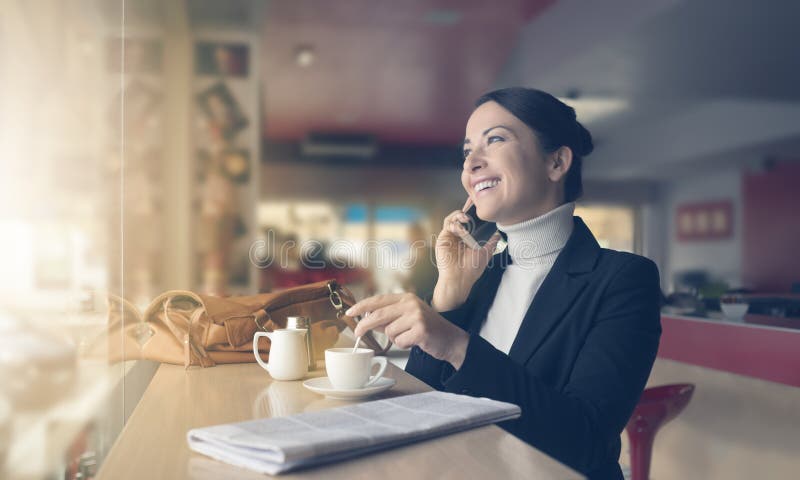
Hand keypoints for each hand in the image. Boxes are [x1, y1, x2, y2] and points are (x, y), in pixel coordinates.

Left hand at [348, 293, 469, 368]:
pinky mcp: (421, 330)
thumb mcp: (407, 319)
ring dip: (395, 339)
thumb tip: (366, 320)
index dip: (362, 306)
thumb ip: (387, 318)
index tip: (349, 312)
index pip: (379, 300)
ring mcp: (417, 316)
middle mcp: (411, 304)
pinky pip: (399, 341)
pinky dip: (404, 345)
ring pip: (389, 332)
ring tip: (409, 337)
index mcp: (407, 298)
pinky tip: (415, 342)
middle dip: (364, 326)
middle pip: (378, 315)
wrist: (451, 340)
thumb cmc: (428, 330)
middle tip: (356, 334)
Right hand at [433, 209, 500, 310]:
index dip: (474, 213)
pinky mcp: (443, 238)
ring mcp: (450, 237)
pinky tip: (461, 227)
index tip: (480, 205)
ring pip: (452, 218)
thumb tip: (499, 233)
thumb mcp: (486, 253)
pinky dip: (454, 222)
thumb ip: (492, 242)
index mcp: (468, 239)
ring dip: (459, 215)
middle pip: (460, 217)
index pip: (470, 222)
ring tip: (467, 218)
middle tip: (473, 203)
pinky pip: (447, 224)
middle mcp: (458, 236)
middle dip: (467, 209)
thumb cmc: (472, 269)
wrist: (460, 279)